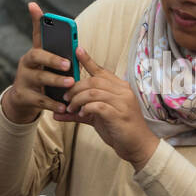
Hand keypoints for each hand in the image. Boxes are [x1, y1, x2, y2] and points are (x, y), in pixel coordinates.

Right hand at [3, 1, 76, 124]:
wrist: (22, 100)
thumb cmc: (41, 77)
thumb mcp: (47, 64)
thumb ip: (59, 52)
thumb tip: (76, 44)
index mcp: (35, 53)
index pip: (36, 34)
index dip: (36, 20)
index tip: (34, 5)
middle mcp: (26, 63)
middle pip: (36, 56)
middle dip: (53, 59)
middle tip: (68, 64)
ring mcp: (23, 79)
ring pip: (39, 78)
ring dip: (56, 80)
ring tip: (70, 83)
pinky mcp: (23, 96)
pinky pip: (40, 100)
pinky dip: (53, 104)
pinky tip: (64, 106)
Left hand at [55, 46, 159, 169]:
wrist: (137, 146)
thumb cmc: (119, 129)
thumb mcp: (96, 118)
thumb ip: (78, 113)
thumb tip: (57, 114)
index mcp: (120, 88)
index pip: (102, 70)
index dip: (88, 60)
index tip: (77, 50)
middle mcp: (123, 91)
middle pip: (94, 81)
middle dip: (75, 88)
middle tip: (65, 98)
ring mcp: (122, 102)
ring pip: (93, 92)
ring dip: (78, 99)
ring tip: (70, 108)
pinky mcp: (119, 114)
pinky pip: (98, 105)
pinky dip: (86, 108)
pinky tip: (81, 114)